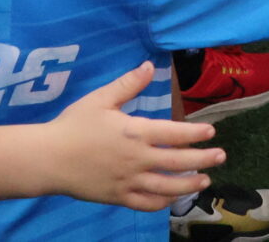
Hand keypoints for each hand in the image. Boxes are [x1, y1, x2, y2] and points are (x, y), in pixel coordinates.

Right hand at [40, 61, 222, 207]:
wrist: (47, 159)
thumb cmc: (73, 125)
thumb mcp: (100, 99)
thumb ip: (128, 84)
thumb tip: (150, 65)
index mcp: (135, 132)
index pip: (174, 134)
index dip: (196, 134)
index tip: (211, 132)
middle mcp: (136, 159)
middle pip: (178, 162)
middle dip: (203, 159)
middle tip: (221, 155)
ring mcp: (128, 181)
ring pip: (167, 187)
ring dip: (190, 184)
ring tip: (205, 180)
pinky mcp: (117, 197)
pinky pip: (146, 204)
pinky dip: (163, 202)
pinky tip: (172, 198)